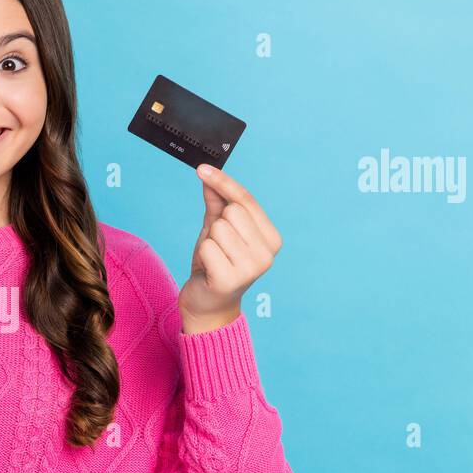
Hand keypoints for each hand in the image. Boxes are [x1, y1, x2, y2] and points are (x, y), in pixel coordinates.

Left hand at [178, 163, 282, 334]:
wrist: (206, 304)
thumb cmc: (214, 264)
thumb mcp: (216, 229)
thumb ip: (217, 202)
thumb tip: (209, 174)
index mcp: (271, 238)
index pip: (246, 200)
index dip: (224, 183)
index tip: (202, 168)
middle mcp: (267, 253)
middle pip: (232, 213)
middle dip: (216, 225)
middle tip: (216, 247)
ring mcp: (252, 268)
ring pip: (218, 229)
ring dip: (208, 241)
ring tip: (212, 259)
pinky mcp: (231, 279)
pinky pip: (207, 247)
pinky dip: (201, 255)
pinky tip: (207, 270)